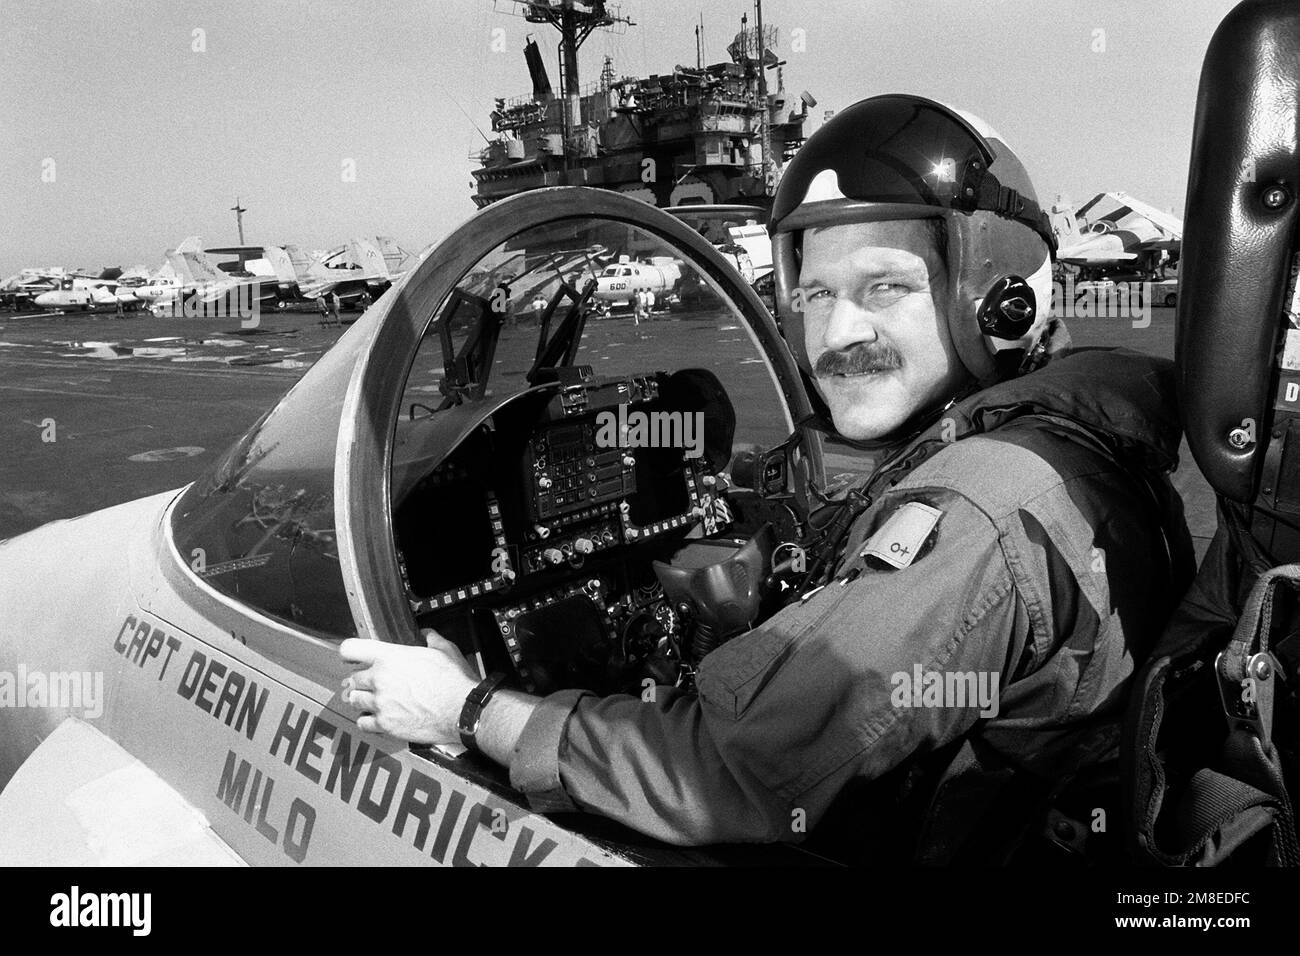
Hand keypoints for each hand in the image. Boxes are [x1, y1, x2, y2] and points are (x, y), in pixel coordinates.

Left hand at [338, 629, 479, 744]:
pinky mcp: (385, 725)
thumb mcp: (445, 650)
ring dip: (362, 699)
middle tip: (374, 682)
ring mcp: (380, 703)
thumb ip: (431, 639)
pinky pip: (362, 723)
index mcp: (390, 657)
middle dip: (363, 680)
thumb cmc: (454, 682)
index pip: (350, 649)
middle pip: (353, 678)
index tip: (352, 658)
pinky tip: (377, 717)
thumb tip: (427, 634)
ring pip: (354, 700)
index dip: (349, 653)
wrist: (461, 710)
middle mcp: (380, 679)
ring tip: (374, 700)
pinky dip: (367, 720)